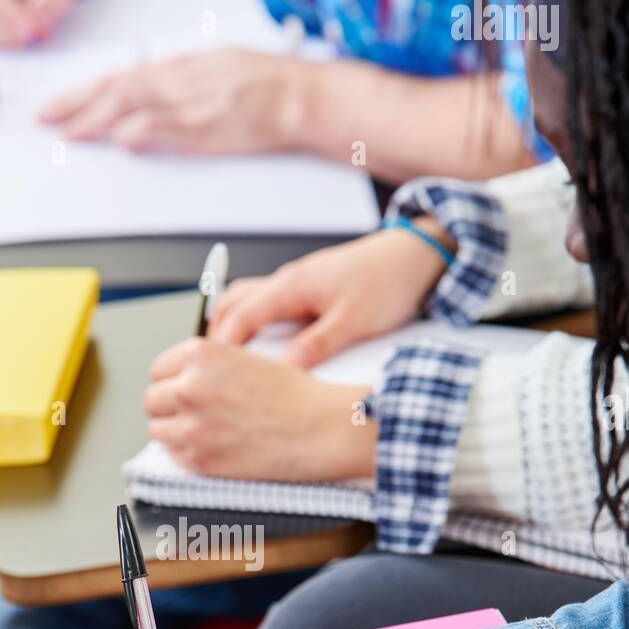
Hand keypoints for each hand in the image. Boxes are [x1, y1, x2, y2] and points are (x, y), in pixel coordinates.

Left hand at [39, 49, 310, 153]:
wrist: (300, 96)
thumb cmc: (265, 85)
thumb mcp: (214, 69)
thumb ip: (176, 85)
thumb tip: (145, 102)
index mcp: (179, 67)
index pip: (119, 78)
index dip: (84, 91)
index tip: (58, 104)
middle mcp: (179, 81)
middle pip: (115, 89)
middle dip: (75, 104)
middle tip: (46, 119)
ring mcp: (192, 105)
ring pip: (132, 107)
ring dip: (97, 121)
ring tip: (69, 134)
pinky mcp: (208, 129)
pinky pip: (167, 129)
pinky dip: (140, 132)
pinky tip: (119, 139)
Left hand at [143, 337, 373, 481]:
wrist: (319, 428)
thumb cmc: (294, 395)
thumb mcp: (245, 358)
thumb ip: (208, 367)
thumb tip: (182, 380)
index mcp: (200, 355)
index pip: (159, 369)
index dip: (172, 381)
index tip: (182, 389)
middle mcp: (189, 387)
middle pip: (152, 400)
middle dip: (169, 407)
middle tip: (192, 414)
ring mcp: (191, 425)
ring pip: (156, 430)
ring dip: (174, 431)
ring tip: (202, 432)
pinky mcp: (198, 459)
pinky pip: (174, 455)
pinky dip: (188, 454)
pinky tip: (214, 447)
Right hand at [210, 224, 455, 368]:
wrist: (417, 254)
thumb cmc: (389, 282)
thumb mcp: (353, 322)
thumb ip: (315, 347)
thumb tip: (283, 371)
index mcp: (292, 286)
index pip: (239, 317)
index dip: (220, 347)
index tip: (212, 373)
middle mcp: (289, 279)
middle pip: (233, 303)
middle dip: (217, 334)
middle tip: (210, 368)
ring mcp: (299, 282)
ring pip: (249, 300)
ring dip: (235, 324)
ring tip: (231, 358)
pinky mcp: (312, 287)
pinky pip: (270, 303)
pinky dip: (256, 321)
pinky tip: (267, 344)